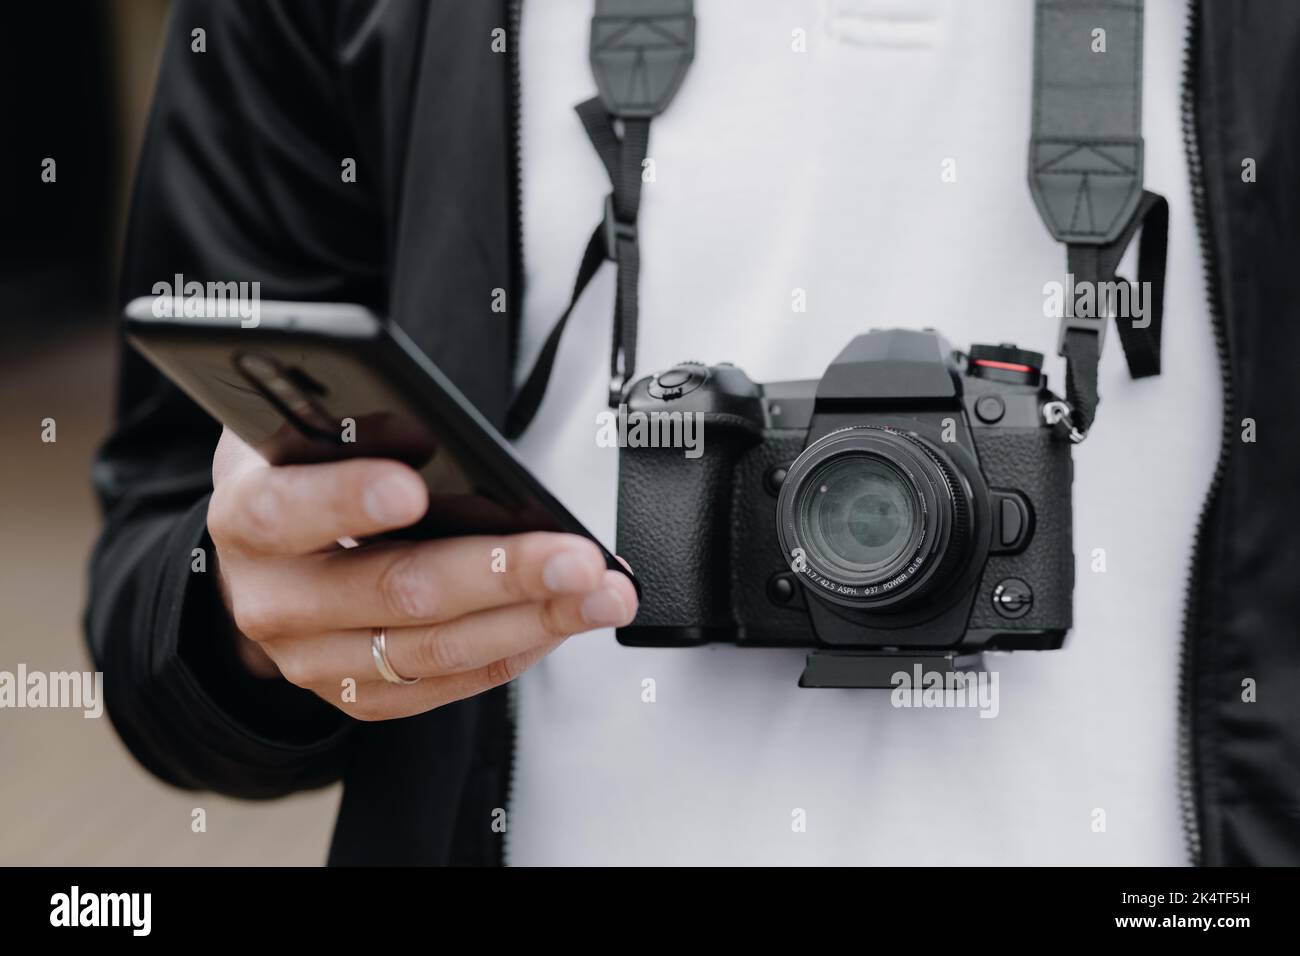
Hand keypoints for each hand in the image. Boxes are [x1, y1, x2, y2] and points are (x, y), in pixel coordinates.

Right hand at [206, 428, 636, 719]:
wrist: (265, 565)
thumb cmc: (301, 480)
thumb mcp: (308, 431)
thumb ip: (352, 425)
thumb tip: (424, 432)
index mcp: (251, 518)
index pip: (287, 510)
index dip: (347, 501)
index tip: (411, 489)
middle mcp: (275, 601)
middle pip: (397, 592)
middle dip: (502, 574)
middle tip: (575, 558)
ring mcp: (315, 659)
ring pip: (434, 652)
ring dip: (533, 621)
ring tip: (599, 594)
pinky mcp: (357, 694)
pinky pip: (446, 686)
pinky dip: (515, 650)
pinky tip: (561, 621)